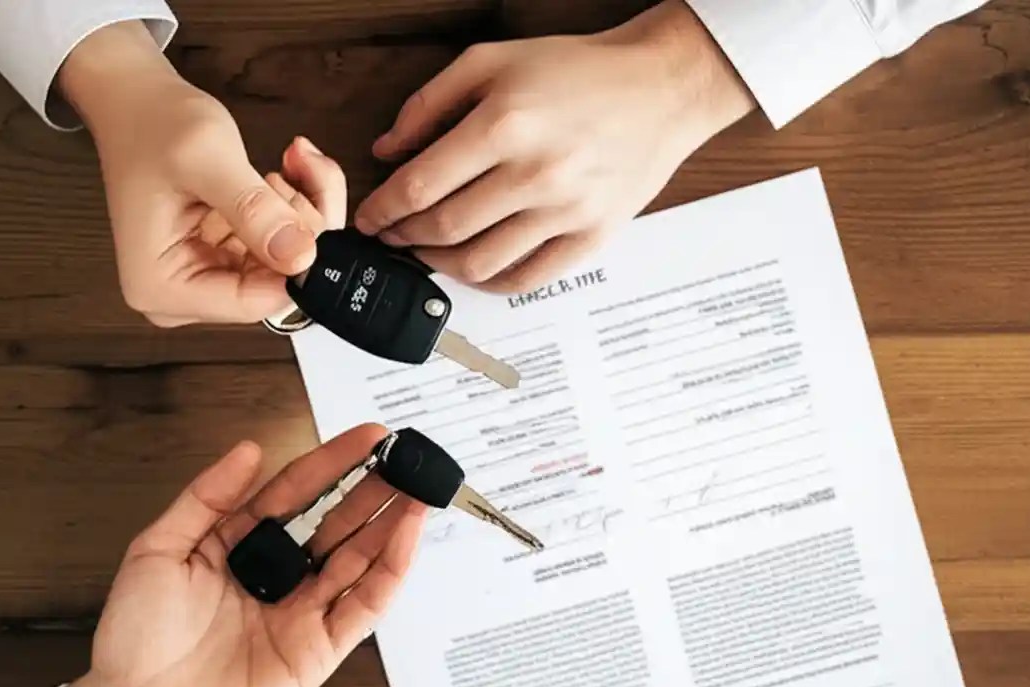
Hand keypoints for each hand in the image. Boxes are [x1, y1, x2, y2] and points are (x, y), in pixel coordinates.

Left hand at [57, 425, 426, 686]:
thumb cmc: (136, 642)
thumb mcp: (156, 551)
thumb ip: (204, 497)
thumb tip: (246, 452)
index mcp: (238, 547)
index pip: (296, 492)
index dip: (331, 462)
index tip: (364, 437)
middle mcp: (276, 576)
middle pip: (336, 520)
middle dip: (372, 486)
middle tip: (402, 455)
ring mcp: (302, 611)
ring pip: (360, 557)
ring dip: (392, 520)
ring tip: (418, 486)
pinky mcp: (322, 647)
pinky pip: (367, 603)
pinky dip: (392, 569)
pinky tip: (405, 535)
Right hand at [59, 21, 346, 325]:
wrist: (136, 101)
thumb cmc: (152, 124)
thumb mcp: (207, 159)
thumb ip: (253, 210)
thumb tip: (299, 257)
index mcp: (160, 286)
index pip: (254, 303)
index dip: (295, 263)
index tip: (306, 212)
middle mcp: (182, 293)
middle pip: (277, 285)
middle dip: (301, 229)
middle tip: (291, 175)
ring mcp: (207, 276)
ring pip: (289, 264)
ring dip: (302, 212)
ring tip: (285, 167)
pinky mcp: (227, 257)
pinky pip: (284, 246)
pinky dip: (298, 207)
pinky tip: (287, 172)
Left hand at [355, 0, 755, 292]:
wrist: (660, 89)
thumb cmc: (578, 71)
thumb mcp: (493, 61)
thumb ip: (430, 103)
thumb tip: (387, 150)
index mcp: (505, 125)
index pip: (421, 186)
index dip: (383, 209)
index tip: (369, 218)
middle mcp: (536, 173)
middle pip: (444, 228)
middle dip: (403, 237)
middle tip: (390, 234)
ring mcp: (567, 212)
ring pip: (480, 263)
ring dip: (438, 264)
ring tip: (425, 250)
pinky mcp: (592, 237)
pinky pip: (528, 279)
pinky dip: (490, 283)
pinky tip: (474, 268)